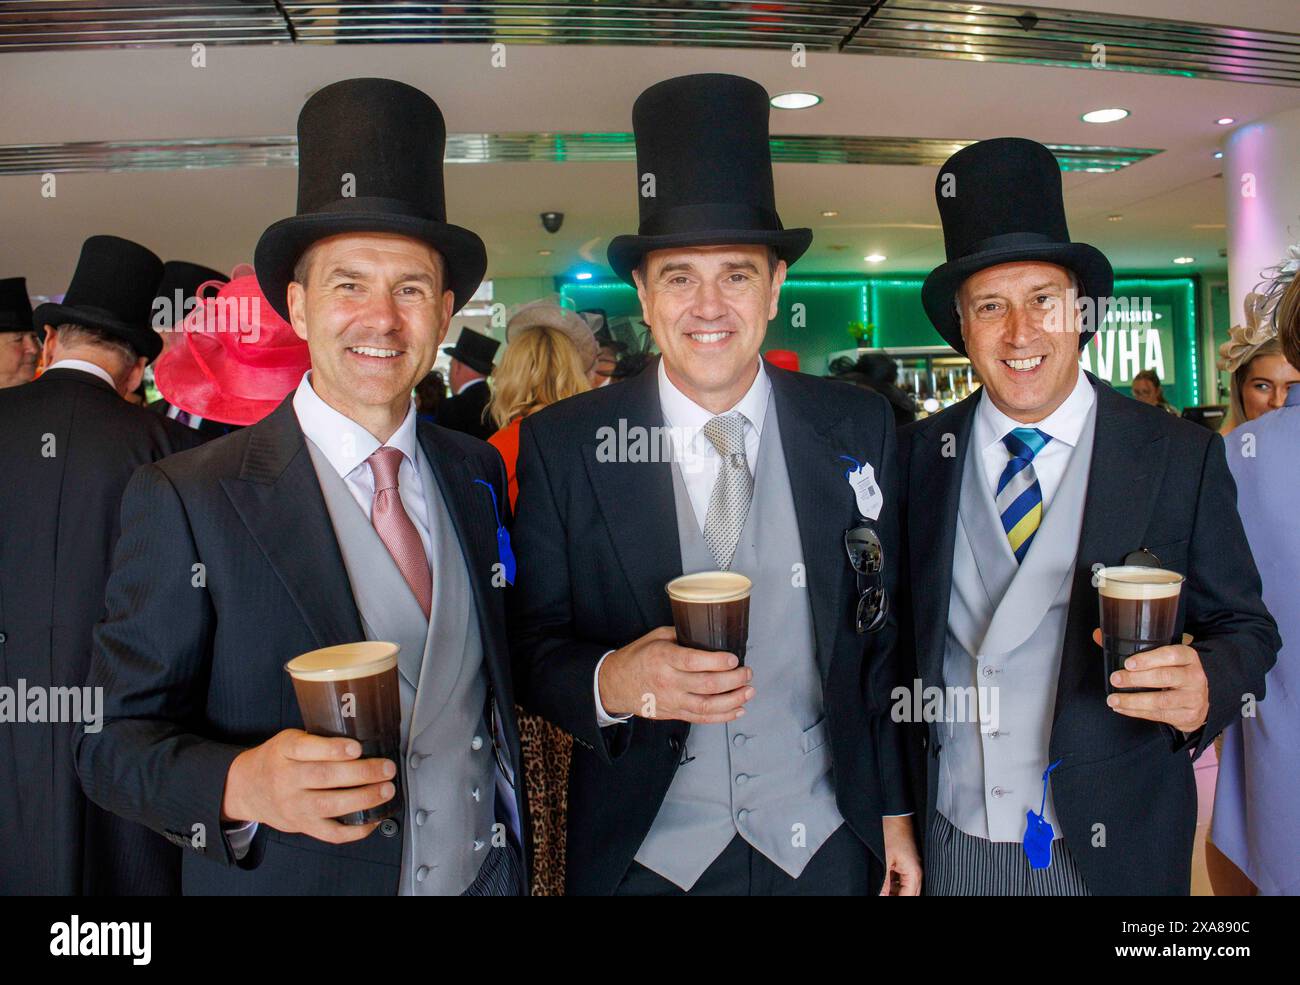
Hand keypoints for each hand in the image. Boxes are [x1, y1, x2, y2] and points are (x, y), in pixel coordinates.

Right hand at [221, 728, 396, 843]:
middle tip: (386, 768)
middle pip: (325, 777)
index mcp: (284, 751)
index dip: (333, 749)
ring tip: (386, 790)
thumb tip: (363, 737)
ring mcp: (294, 806)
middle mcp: (287, 779)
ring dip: (364, 799)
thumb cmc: (276, 760)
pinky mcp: (302, 826)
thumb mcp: (288, 740)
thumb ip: (317, 740)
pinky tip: (373, 819)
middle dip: (362, 773)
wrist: (247, 788)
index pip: (306, 749)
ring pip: (330, 805)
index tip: (357, 747)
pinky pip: (331, 833)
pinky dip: (356, 830)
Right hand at [598, 626, 753, 723]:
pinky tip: (737, 709)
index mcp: (663, 658)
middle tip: (746, 673)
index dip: (717, 661)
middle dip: (733, 680)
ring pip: (707, 705)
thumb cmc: (636, 658)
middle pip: (706, 684)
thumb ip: (681, 636)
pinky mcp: (674, 713)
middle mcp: (668, 681)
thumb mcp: (655, 637)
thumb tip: (707, 634)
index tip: (734, 659)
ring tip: (748, 691)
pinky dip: (722, 716)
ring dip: (733, 700)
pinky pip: (701, 718)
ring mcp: (672, 700)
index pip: (693, 662)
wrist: (615, 684)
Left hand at [879, 815, 922, 895]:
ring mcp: (913, 868)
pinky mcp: (907, 863)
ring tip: (881, 890)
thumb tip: (880, 896)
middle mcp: (917, 873)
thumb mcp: (884, 861)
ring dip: (894, 891)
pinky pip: (903, 880)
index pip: (908, 897)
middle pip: (909, 895)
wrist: (895, 815)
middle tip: (882, 894)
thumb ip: (883, 883)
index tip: (883, 898)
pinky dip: (894, 885)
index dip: (895, 900)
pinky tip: (884, 884)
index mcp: (914, 874)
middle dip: (896, 896)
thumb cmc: (892, 832)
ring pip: (905, 889)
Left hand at [1092, 629, 1208, 732]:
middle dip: (1136, 679)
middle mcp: (1195, 676)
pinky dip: (1137, 712)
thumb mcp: (1163, 658)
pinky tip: (1122, 708)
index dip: (1149, 658)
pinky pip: (1159, 715)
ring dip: (1133, 701)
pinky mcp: (1188, 716)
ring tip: (1113, 699)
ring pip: (1161, 700)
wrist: (1198, 701)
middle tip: (1115, 679)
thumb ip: (1133, 646)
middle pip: (1164, 677)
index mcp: (1188, 656)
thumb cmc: (1174, 673)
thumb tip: (1097, 635)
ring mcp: (1193, 698)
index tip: (1128, 663)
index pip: (1171, 654)